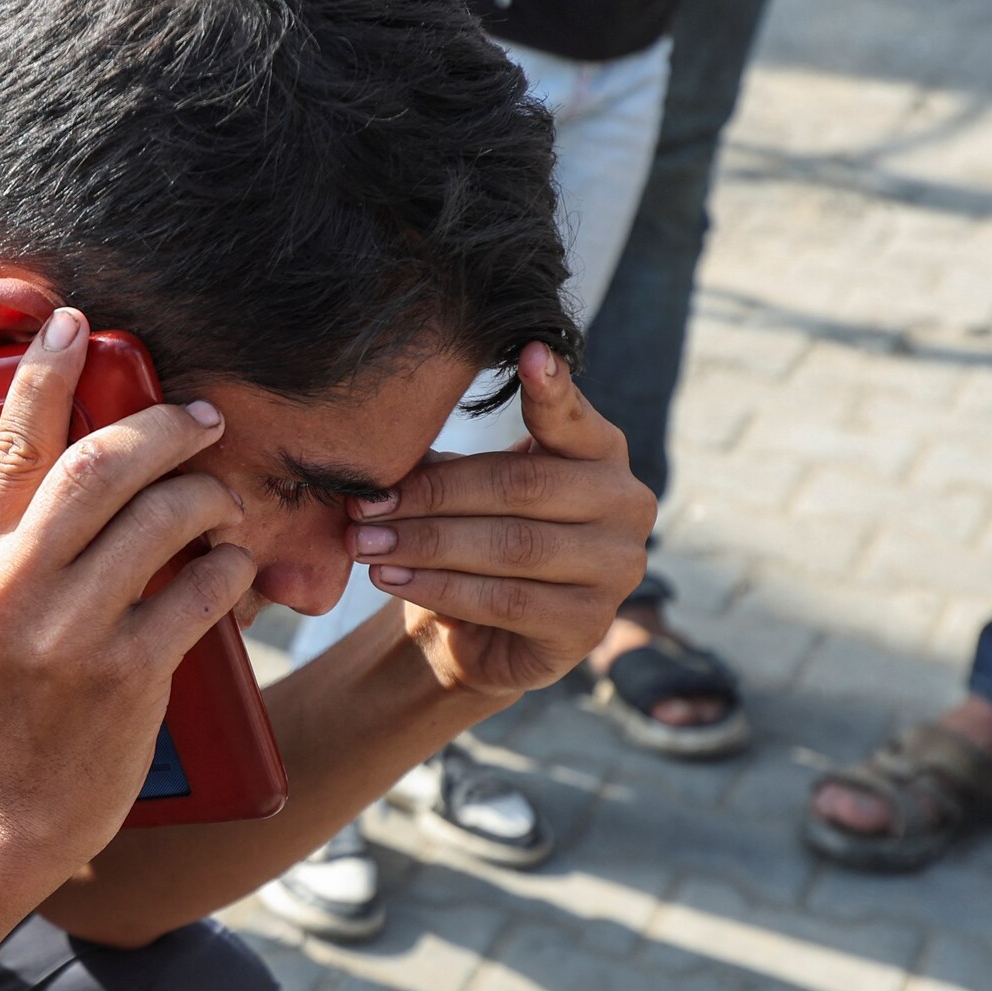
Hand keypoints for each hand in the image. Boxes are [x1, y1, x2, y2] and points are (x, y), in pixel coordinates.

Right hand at [0, 308, 256, 868]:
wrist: (5, 806)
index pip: (6, 441)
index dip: (46, 370)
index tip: (78, 325)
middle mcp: (8, 591)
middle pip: (98, 466)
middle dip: (162, 424)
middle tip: (200, 416)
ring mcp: (71, 636)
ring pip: (160, 520)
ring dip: (205, 492)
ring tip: (216, 493)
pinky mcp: (129, 677)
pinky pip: (200, 590)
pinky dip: (228, 562)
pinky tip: (230, 559)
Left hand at [352, 344, 654, 698]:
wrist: (481, 638)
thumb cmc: (474, 544)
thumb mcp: (463, 492)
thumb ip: (448, 462)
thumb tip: (392, 436)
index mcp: (602, 454)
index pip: (573, 418)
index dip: (552, 389)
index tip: (527, 351)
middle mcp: (626, 505)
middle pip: (522, 486)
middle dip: (433, 494)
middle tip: (365, 502)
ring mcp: (616, 567)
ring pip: (510, 546)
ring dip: (426, 543)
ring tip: (365, 541)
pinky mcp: (588, 625)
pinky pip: (503, 601)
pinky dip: (437, 588)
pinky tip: (389, 578)